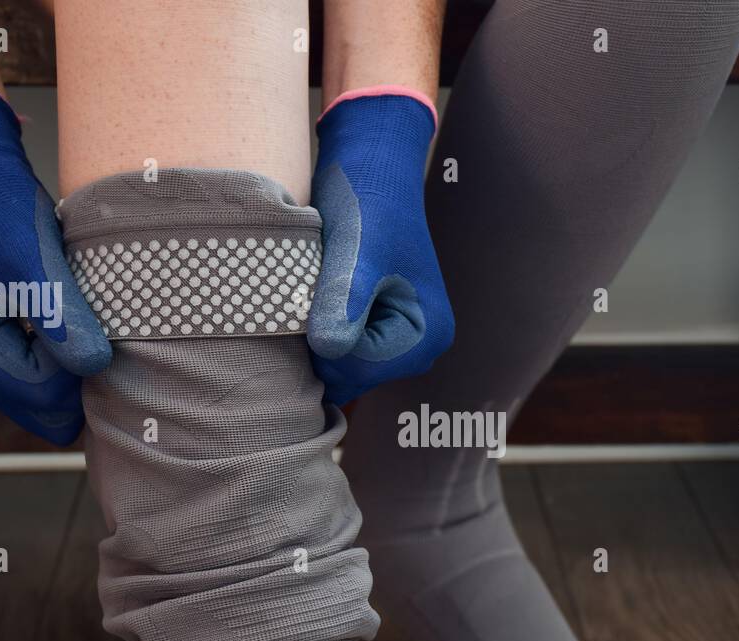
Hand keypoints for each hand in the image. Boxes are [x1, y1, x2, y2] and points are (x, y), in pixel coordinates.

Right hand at [0, 84, 110, 444]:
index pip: (49, 399)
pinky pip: (47, 384)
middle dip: (78, 375)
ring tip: (73, 314)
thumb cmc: (2, 215)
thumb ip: (63, 318)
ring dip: (74, 366)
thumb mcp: (38, 263)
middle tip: (86, 319)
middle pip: (51, 415)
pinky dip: (66, 360)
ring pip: (53, 404)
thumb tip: (94, 367)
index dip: (81, 364)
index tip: (85, 315)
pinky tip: (67, 320)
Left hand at [308, 90, 453, 405]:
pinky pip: (334, 352)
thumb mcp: (355, 250)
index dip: (323, 340)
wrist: (371, 166)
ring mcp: (395, 343)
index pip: (357, 370)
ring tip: (315, 287)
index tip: (313, 292)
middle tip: (311, 287)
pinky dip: (315, 331)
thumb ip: (343, 302)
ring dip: (313, 335)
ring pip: (335, 367)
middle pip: (347, 377)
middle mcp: (417, 350)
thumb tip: (327, 350)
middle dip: (318, 341)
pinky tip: (313, 295)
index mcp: (426, 337)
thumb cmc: (369, 200)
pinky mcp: (374, 331)